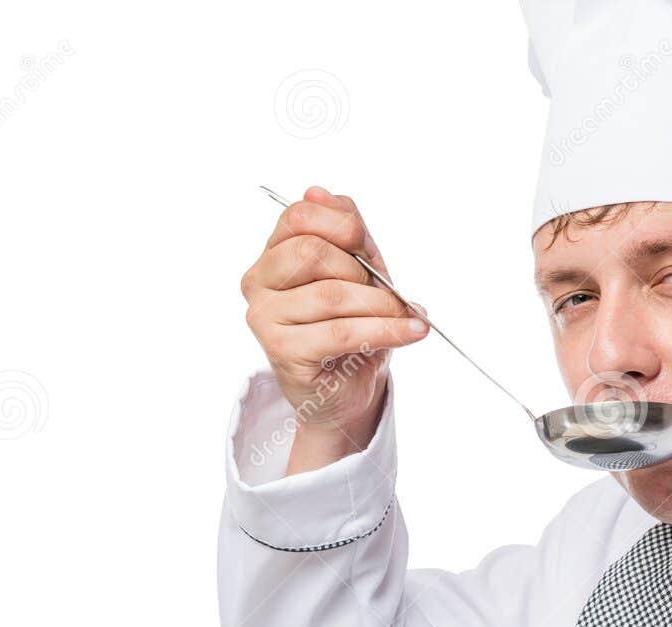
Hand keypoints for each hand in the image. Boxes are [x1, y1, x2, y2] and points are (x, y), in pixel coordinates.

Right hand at [239, 185, 428, 472]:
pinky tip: (412, 332)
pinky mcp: (281, 351)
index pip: (298, 216)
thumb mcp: (358, 272)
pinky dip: (386, 330)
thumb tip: (320, 192)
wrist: (344, 388)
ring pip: (331, 295)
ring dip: (381, 305)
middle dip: (359, 269)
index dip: (340, 225)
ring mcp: (265, 317)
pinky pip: (341, 332)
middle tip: (385, 292)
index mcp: (273, 253)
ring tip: (405, 316)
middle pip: (311, 252)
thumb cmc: (351, 324)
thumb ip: (347, 233)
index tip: (366, 248)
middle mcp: (259, 281)